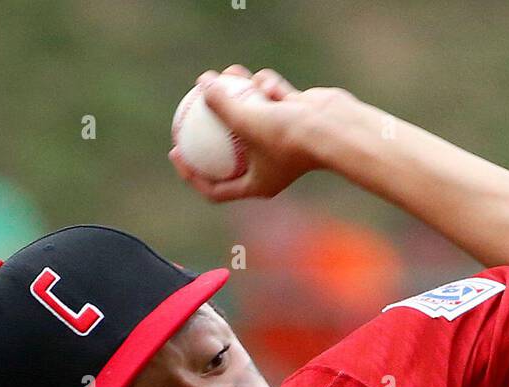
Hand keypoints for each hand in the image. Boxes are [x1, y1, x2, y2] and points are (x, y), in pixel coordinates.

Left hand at [169, 64, 350, 201]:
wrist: (332, 129)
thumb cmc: (289, 136)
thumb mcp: (245, 121)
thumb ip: (220, 104)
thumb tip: (202, 84)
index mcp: (257, 184)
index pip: (217, 189)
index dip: (193, 176)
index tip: (176, 153)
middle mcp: (269, 166)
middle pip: (231, 149)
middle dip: (213, 124)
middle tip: (194, 105)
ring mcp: (281, 141)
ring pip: (251, 115)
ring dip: (240, 94)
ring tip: (228, 74)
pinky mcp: (293, 119)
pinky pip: (271, 100)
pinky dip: (268, 90)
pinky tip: (266, 83)